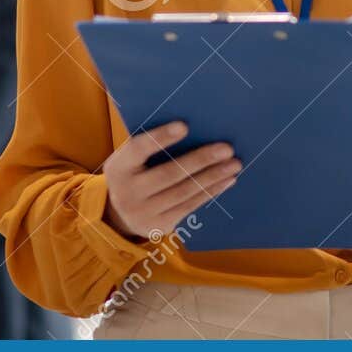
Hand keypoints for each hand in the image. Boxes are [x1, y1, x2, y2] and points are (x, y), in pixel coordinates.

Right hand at [102, 121, 239, 241]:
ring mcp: (144, 212)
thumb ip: (150, 146)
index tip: (184, 126)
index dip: (161, 138)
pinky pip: (190, 206)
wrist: (118, 215)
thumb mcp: (129, 160)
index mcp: (119, 167)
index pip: (138, 149)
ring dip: (213, 177)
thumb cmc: (133, 174)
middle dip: (201, 160)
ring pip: (184, 192)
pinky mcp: (160, 226)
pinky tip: (227, 181)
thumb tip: (192, 128)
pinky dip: (211, 192)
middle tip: (227, 148)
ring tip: (233, 164)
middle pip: (169, 174)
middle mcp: (128, 192)